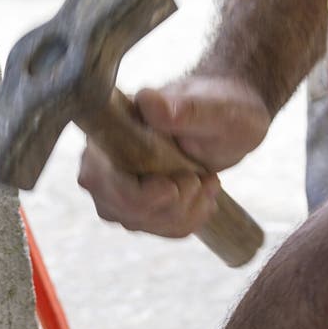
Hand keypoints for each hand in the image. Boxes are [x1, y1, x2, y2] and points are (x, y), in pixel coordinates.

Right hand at [78, 75, 270, 236]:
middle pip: (123, 209)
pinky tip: (203, 197)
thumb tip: (147, 100)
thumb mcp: (212, 109)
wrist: (227, 119)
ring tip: (207, 182)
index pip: (101, 179)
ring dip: (184, 210)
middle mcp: (102, 163)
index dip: (139, 194)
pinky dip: (188, 219)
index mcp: (109, 129)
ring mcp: (116, 189)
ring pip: (142, 222)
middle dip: (170, 203)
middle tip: (200, 179)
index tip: (174, 187)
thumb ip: (182, 108)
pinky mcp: (135, 206)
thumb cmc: (220, 106)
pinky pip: (159, 228)